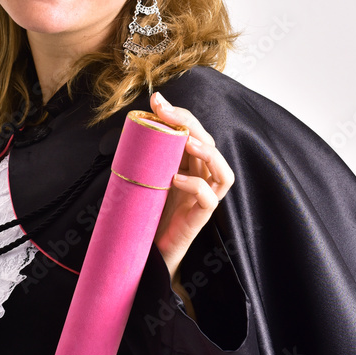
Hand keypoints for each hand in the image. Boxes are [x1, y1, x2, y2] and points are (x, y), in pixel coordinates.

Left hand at [150, 92, 234, 286]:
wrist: (143, 254)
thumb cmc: (144, 214)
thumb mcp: (142, 178)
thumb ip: (145, 158)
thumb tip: (133, 129)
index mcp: (188, 166)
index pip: (193, 133)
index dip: (179, 115)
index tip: (157, 100)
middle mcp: (200, 179)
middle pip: (208, 144)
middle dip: (189, 122)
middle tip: (165, 110)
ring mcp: (203, 199)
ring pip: (222, 171)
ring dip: (207, 151)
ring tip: (186, 142)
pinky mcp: (199, 218)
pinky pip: (209, 198)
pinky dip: (195, 185)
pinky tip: (176, 179)